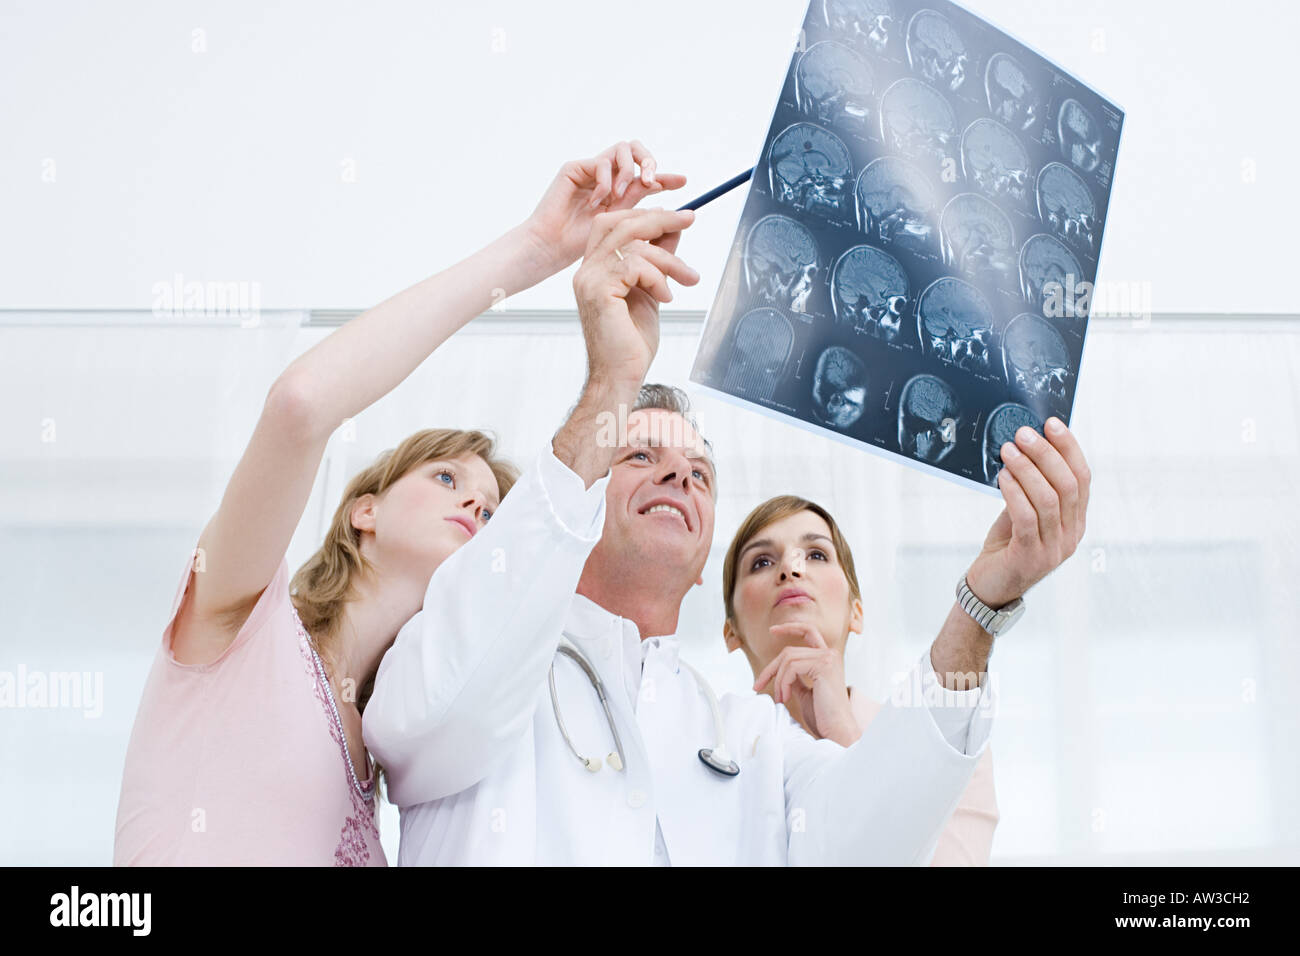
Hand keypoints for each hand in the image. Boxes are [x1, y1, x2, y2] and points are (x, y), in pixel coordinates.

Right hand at [524, 140, 686, 274]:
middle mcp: (607, 178)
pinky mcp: (575, 168)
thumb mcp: (620, 225)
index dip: (665, 176)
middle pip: (636, 150)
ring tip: (619, 197)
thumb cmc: (582, 244)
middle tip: (651, 182)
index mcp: (620, 192)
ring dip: (627, 172)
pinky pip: (602, 162)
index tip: (683, 182)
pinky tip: (597, 202)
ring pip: (622, 149)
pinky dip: (605, 181)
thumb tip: (666, 202)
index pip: (646, 176)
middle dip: (648, 162)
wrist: (552, 248)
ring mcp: (591, 171)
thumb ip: (640, 209)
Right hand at [571, 207, 697, 386]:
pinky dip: (657, 277)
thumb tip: (673, 230)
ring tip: (687, 278)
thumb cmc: (632, 342)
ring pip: (633, 244)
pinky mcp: (598, 292)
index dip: (647, 215)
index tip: (681, 216)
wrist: (620, 376)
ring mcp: (589, 280)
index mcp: (596, 269)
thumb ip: (657, 262)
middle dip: (660, 219)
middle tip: (689, 219)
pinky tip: (666, 296)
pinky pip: (633, 265)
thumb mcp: (651, 291)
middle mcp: (586, 270)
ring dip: (669, 259)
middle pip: (621, 223)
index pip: (615, 223)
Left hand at [753, 623, 860, 746]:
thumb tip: (782, 672)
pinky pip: (792, 667)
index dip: (791, 627)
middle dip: (770, 669)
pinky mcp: (824, 666)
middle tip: (757, 686)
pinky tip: (786, 698)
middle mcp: (830, 654)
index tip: (772, 630)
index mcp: (827, 659)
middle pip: (789, 651)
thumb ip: (797, 678)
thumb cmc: (824, 717)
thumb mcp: (806, 693)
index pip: (809, 631)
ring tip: (780, 699)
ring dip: (777, 680)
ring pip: (788, 659)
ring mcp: (828, 658)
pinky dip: (783, 683)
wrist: (837, 732)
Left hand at [967, 416, 1091, 606]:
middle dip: (1046, 454)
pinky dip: (1015, 493)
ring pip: (1048, 499)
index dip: (1069, 448)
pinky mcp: (1031, 557)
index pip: (1081, 478)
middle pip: (1067, 485)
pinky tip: (1002, 477)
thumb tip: (1026, 445)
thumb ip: (1030, 487)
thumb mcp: (1023, 512)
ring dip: (1027, 469)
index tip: (1052, 424)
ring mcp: (1054, 549)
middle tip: (1024, 433)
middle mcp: (1071, 535)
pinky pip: (1026, 518)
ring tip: (1007, 450)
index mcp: (1075, 521)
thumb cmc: (1006, 545)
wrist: (989, 588)